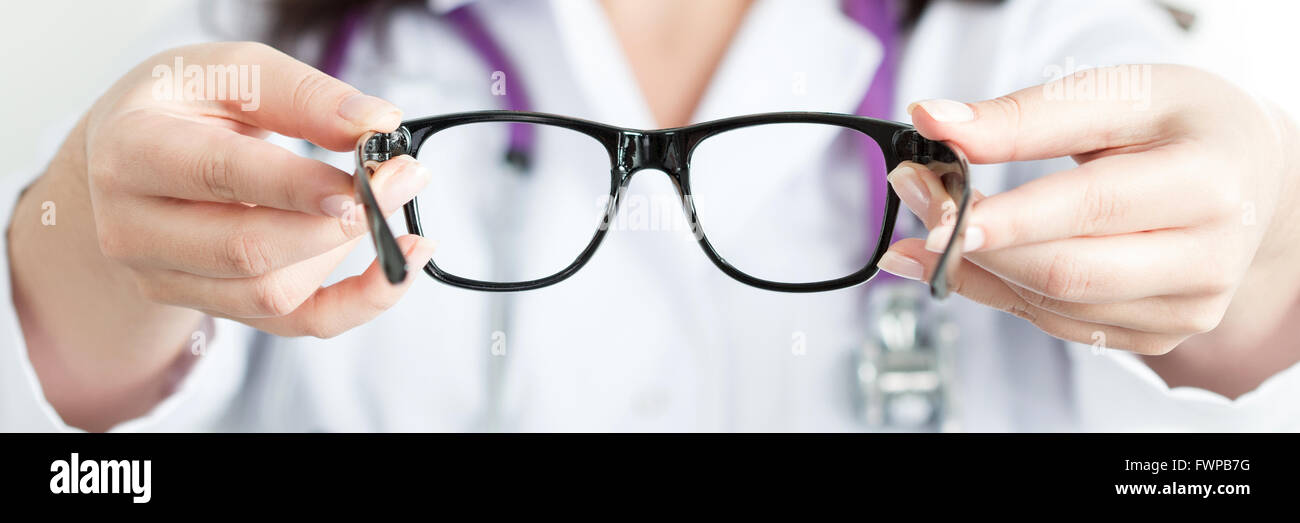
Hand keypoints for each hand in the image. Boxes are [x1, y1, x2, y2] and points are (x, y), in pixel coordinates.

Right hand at [9, 42, 433, 428]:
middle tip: (405, 176)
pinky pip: (294, 323)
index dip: (299, 184)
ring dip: (347, 252)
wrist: (131, 156)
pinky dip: (358, 303)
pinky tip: (399, 269)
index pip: (220, 175)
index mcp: (130, 152)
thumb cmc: (185, 102)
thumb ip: (302, 93)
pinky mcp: (210, 305)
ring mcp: (166, 279)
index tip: (369, 175)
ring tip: (389, 201)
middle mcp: (133, 229)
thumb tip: (376, 123)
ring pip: (273, 292)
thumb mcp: (231, 71)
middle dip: (342, 219)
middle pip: (249, 249)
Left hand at [878, 65, 1299, 355]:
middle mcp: (1206, 260)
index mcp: (1208, 184)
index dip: (1008, 217)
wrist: (1248, 173)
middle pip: (1065, 271)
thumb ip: (1026, 113)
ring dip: (971, 266)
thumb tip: (934, 120)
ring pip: (1051, 304)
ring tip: (925, 219)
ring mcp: (1184, 309)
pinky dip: (994, 290)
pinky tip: (954, 260)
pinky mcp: (1155, 334)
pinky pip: (1054, 323)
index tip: (937, 206)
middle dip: (972, 238)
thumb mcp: (1119, 93)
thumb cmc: (1185, 125)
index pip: (1092, 208)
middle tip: (912, 189)